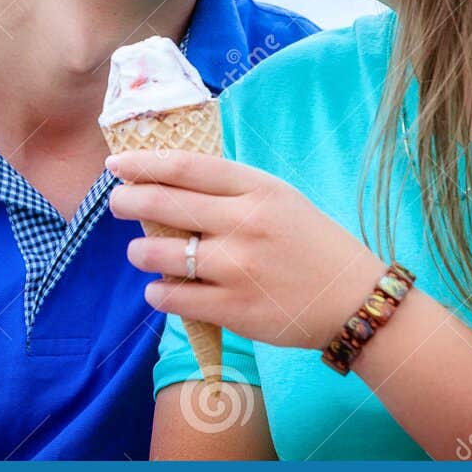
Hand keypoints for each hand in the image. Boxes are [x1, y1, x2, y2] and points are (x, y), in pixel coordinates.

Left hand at [106, 149, 387, 349]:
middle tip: (116, 203)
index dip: (143, 163)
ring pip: (160, 253)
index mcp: (258, 189)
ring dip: (139, 251)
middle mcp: (245, 223)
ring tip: (140, 251)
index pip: (185, 166)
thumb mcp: (280, 199)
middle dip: (127, 201)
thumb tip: (167, 184)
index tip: (117, 164)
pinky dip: (158, 291)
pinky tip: (159, 288)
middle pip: (164, 203)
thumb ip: (230, 190)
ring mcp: (237, 267)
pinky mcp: (234, 308)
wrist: (355, 300)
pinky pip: (174, 297)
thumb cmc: (312, 244)